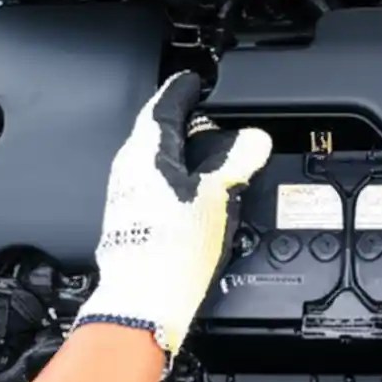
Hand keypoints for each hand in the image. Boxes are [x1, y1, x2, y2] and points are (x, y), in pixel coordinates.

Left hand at [76, 72, 271, 365]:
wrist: (142, 300)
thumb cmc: (170, 249)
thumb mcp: (215, 197)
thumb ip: (236, 162)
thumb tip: (255, 140)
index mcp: (147, 152)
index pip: (163, 106)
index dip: (182, 90)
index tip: (193, 81)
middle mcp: (129, 168)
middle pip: (155, 130)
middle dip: (179, 119)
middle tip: (202, 113)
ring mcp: (126, 194)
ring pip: (152, 158)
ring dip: (177, 150)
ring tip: (204, 153)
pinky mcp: (129, 218)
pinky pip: (152, 182)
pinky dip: (172, 176)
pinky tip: (189, 192)